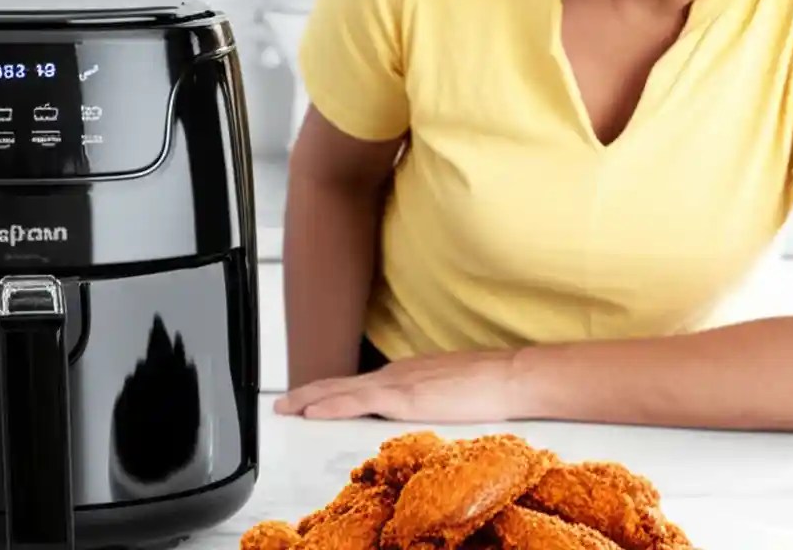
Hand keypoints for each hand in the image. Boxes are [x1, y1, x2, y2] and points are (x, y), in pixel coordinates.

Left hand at [273, 349, 526, 422]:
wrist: (511, 376)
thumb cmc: (490, 387)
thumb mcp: (449, 397)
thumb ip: (427, 405)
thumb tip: (418, 417)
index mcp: (405, 376)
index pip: (357, 385)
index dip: (329, 392)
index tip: (308, 400)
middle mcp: (395, 375)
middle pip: (340, 385)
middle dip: (308, 395)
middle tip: (282, 404)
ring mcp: (398, 384)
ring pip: (340, 391)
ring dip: (308, 400)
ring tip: (284, 408)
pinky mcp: (404, 397)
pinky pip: (357, 402)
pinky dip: (330, 406)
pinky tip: (310, 413)